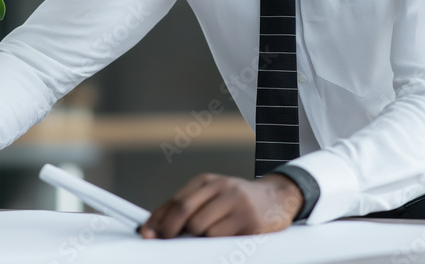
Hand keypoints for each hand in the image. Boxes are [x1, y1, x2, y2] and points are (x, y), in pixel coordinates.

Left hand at [140, 173, 303, 238]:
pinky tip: (222, 238)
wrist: (277, 198)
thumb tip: (155, 227)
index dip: (158, 219)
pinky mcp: (250, 221)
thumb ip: (187, 207)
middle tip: (165, 242)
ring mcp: (236, 203)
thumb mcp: (212, 195)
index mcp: (207, 181)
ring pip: (201, 227)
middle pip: (185, 211)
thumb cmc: (238, 200)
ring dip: (195, 239)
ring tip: (203, 238)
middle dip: (170, 231)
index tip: (147, 233)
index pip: (175, 201)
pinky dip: (214, 243)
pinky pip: (220, 237)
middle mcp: (221, 187)